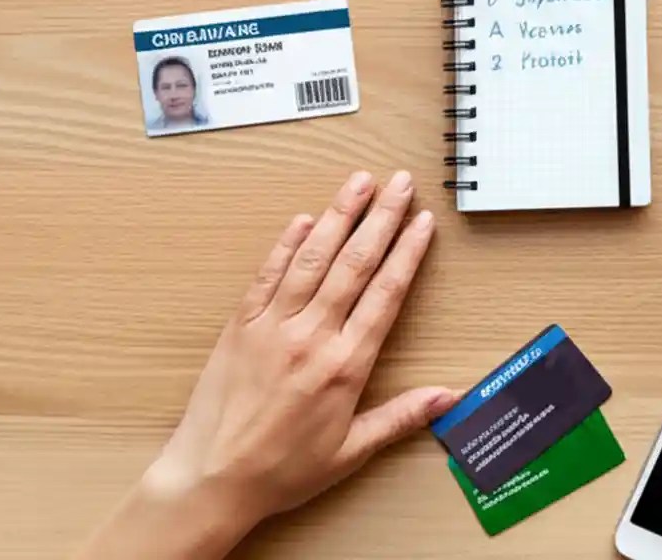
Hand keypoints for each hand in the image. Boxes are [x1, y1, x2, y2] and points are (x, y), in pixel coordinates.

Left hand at [105, 170, 456, 556]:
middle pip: (354, 265)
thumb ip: (401, 417)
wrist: (210, 479)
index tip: (422, 222)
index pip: (385, 295)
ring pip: (312, 259)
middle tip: (400, 183)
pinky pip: (267, 276)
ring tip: (358, 183)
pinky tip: (303, 219)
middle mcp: (310, 337)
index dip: (407, 253)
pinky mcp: (240, 326)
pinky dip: (286, 244)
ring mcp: (272, 327)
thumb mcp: (351, 452)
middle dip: (381, 219)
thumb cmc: (282, 471)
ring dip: (337, 216)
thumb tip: (451, 396)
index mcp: (345, 367)